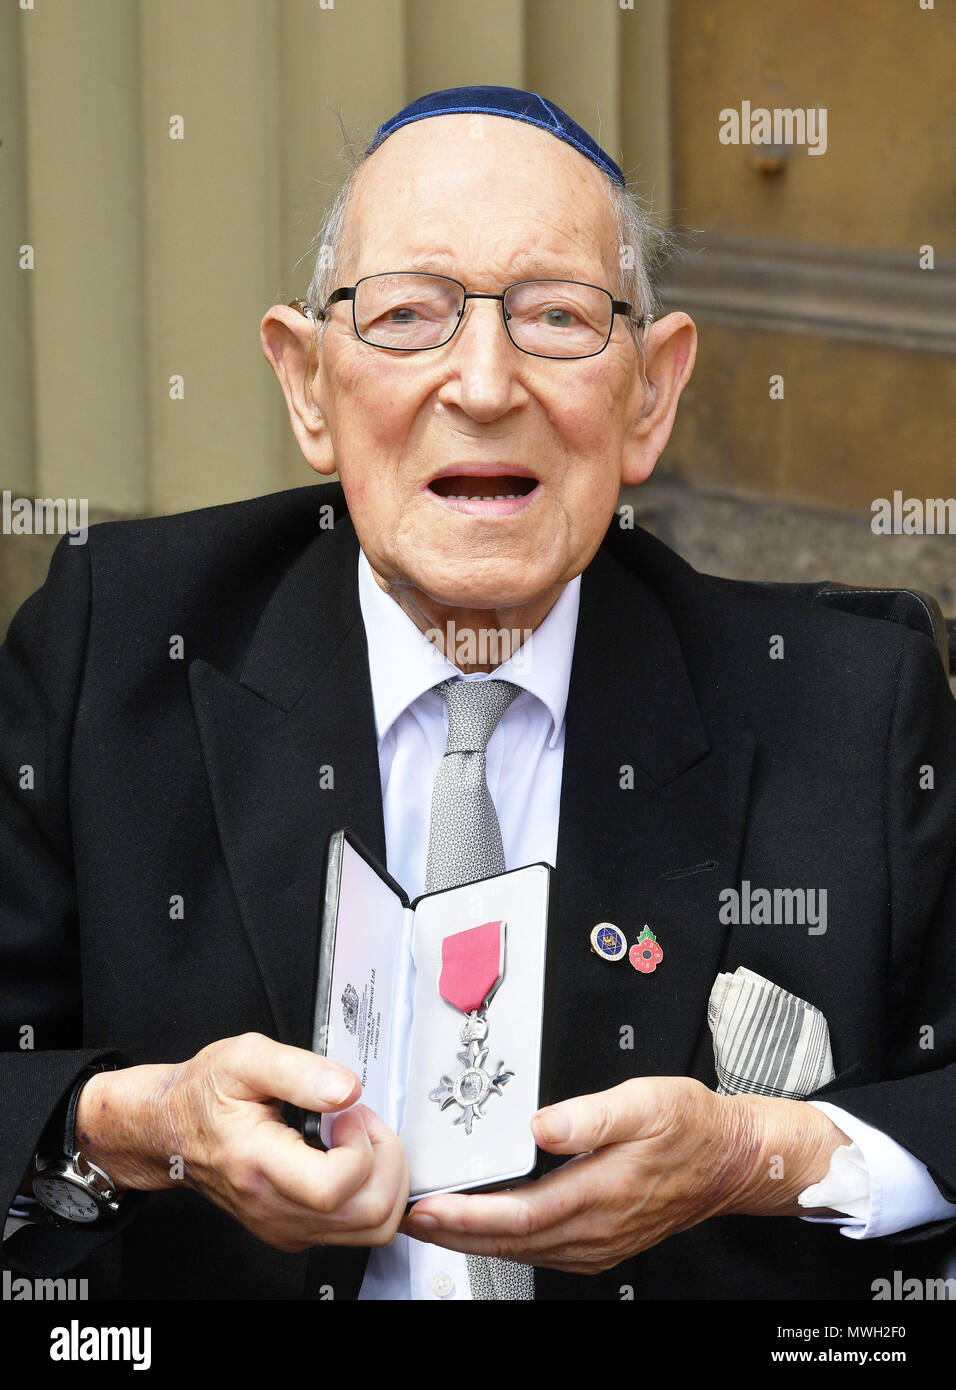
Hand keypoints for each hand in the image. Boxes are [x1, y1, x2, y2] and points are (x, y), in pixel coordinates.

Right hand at [76, 1032, 408, 1252]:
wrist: (171, 1131)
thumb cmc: (205, 1093)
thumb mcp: (246, 1057)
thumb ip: (300, 1070)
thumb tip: (347, 1090)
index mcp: (257, 1163)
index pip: (333, 1187)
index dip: (360, 1146)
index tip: (348, 1112)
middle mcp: (273, 1207)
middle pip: (368, 1215)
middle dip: (387, 1161)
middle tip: (361, 1121)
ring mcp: (286, 1227)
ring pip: (371, 1228)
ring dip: (385, 1177)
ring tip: (357, 1138)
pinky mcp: (295, 1232)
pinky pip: (358, 1227)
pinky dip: (373, 1191)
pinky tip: (349, 1155)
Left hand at [401, 1076, 848, 1273]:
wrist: (732, 1160)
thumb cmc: (691, 1128)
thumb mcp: (645, 1102)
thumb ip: (589, 1114)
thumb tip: (538, 1125)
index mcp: (600, 1192)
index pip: (518, 1214)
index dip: (466, 1216)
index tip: (427, 1208)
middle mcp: (596, 1228)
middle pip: (510, 1241)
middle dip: (454, 1234)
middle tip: (408, 1219)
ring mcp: (599, 1241)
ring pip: (523, 1250)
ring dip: (474, 1240)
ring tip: (434, 1224)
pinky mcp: (602, 1241)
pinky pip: (542, 1250)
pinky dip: (505, 1240)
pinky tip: (488, 1228)